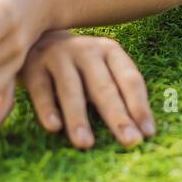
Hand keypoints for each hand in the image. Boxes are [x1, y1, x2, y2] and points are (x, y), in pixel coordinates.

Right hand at [19, 30, 154, 149]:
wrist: (36, 37)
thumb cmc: (78, 66)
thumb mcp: (101, 71)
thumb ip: (117, 93)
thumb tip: (142, 132)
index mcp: (110, 51)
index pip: (130, 80)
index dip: (140, 107)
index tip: (147, 134)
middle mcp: (87, 50)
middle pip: (104, 88)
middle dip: (118, 117)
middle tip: (130, 142)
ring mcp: (59, 55)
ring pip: (71, 90)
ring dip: (78, 118)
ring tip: (86, 144)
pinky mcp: (33, 65)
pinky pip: (42, 90)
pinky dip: (47, 109)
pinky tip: (54, 127)